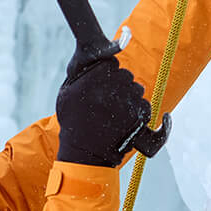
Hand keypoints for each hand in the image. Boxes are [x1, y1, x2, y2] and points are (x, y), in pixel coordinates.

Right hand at [55, 44, 153, 167]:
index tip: (102, 83)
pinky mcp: (139, 116)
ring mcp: (128, 101)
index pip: (111, 63)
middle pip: (126, 75)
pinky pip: (145, 106)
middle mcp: (113, 87)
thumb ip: (81, 73)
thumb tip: (96, 59)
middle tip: (108, 100)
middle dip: (120, 84)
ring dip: (130, 97)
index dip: (108, 72)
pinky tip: (125, 120)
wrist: (85, 151)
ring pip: (137, 89)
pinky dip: (138, 111)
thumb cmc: (73, 122)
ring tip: (116, 112)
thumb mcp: (66, 93)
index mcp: (94, 79)